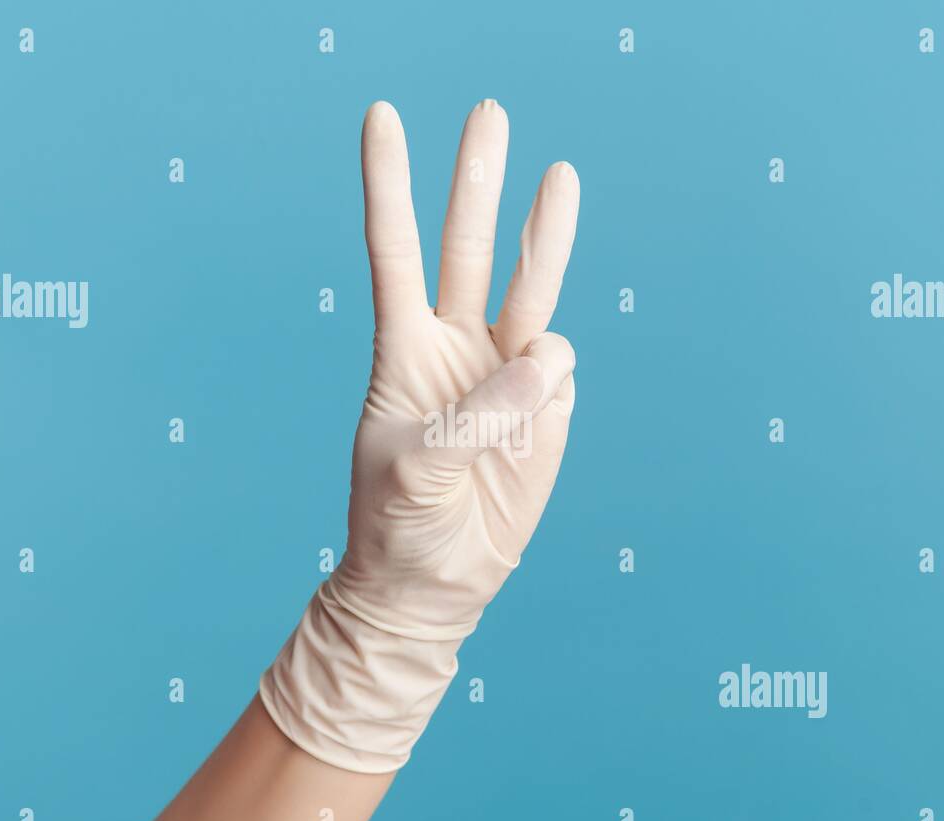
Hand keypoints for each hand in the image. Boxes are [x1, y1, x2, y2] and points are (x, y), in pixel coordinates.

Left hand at [332, 99, 579, 641]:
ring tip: (559, 175)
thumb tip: (549, 359)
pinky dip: (555, 380)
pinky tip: (533, 418)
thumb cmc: (399, 527)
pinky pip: (562, 373)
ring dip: (545, 234)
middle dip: (478, 180)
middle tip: (488, 111)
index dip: (390, 185)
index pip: (396, 251)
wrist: (434, 587)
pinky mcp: (547, 412)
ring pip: (531, 290)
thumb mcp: (418, 473)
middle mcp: (457, 348)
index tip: (381, 116)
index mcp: (405, 350)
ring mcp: (505, 377)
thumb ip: (478, 416)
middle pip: (468, 247)